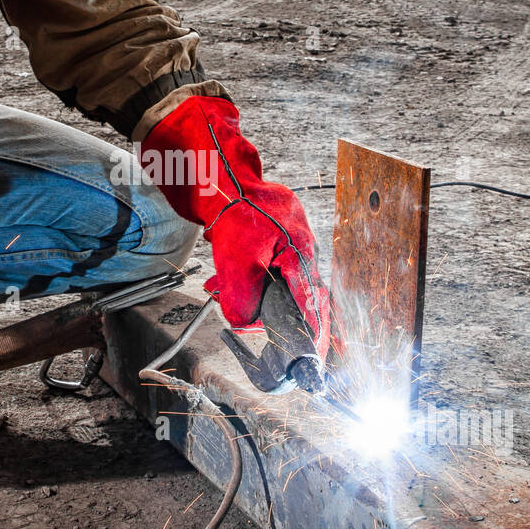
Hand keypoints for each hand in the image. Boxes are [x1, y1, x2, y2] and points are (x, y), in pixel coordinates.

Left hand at [140, 95, 329, 356]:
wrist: (216, 169)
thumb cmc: (232, 207)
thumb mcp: (236, 263)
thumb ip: (243, 300)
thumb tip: (245, 323)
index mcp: (301, 256)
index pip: (313, 307)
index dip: (312, 336)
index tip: (309, 359)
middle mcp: (299, 247)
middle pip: (293, 296)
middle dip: (268, 314)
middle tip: (249, 325)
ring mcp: (285, 237)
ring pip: (272, 279)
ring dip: (246, 293)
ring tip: (218, 291)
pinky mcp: (268, 231)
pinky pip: (260, 262)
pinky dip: (239, 274)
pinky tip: (216, 277)